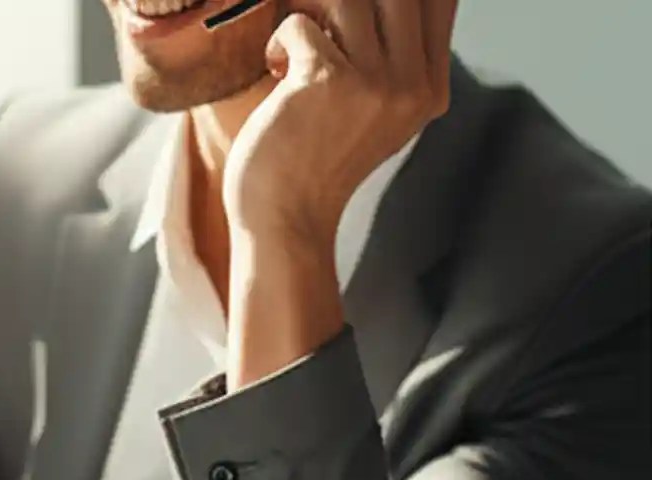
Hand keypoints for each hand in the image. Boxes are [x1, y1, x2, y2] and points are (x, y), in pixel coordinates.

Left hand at [223, 0, 457, 244]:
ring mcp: (373, 83)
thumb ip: (391, 62)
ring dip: (312, 15)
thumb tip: (378, 4)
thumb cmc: (316, 165)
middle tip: (321, 27)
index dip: (399, 0)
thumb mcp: (375, 116)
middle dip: (348, 2)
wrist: (284, 221)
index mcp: (429, 91)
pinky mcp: (325, 81)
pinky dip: (280, 42)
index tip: (359, 14)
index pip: (438, 2)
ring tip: (297, 51)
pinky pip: (300, 23)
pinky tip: (277, 73)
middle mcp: (411, 84)